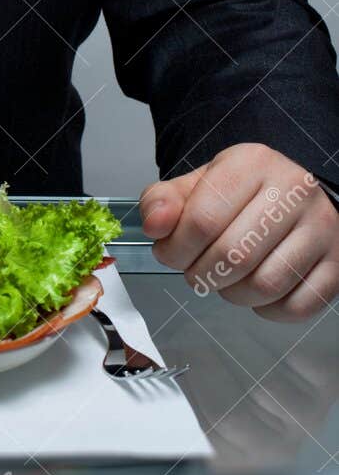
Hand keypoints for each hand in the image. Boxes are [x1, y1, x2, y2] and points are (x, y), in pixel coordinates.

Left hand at [140, 142, 338, 321]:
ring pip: (266, 285)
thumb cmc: (243, 192)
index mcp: (253, 163)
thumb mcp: (199, 183)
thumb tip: (153, 225)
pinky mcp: (337, 264)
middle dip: (200, 275)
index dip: (175, 248)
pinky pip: (297, 306)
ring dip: (233, 294)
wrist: (295, 193)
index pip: (203, 219)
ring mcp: (321, 229)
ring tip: (224, 280)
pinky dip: (268, 311)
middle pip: (233, 256)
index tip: (168, 253)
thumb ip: (165, 201)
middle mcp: (294, 192)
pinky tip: (256, 292)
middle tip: (194, 272)